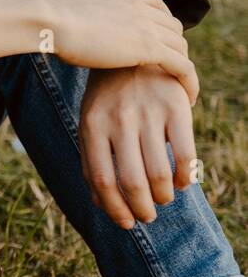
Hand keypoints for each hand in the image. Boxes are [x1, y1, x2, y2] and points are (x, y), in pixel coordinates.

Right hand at [45, 0, 197, 105]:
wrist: (50, 21)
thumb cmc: (48, 21)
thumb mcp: (69, 10)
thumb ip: (82, 16)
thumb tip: (66, 25)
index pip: (156, 5)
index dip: (160, 24)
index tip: (156, 42)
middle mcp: (139, 6)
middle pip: (172, 26)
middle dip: (174, 46)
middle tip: (167, 70)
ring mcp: (146, 25)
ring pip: (181, 46)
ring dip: (182, 65)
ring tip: (178, 86)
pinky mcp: (149, 47)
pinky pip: (183, 66)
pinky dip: (190, 82)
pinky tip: (188, 98)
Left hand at [79, 64, 196, 229]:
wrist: (131, 54)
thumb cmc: (107, 98)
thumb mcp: (90, 122)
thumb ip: (91, 158)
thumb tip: (100, 203)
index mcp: (92, 126)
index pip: (102, 179)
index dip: (115, 209)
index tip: (126, 223)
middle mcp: (119, 121)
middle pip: (132, 181)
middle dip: (142, 209)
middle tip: (147, 216)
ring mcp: (148, 113)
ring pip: (160, 172)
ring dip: (163, 196)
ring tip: (162, 199)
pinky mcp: (175, 106)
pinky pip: (185, 153)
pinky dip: (185, 177)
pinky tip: (182, 182)